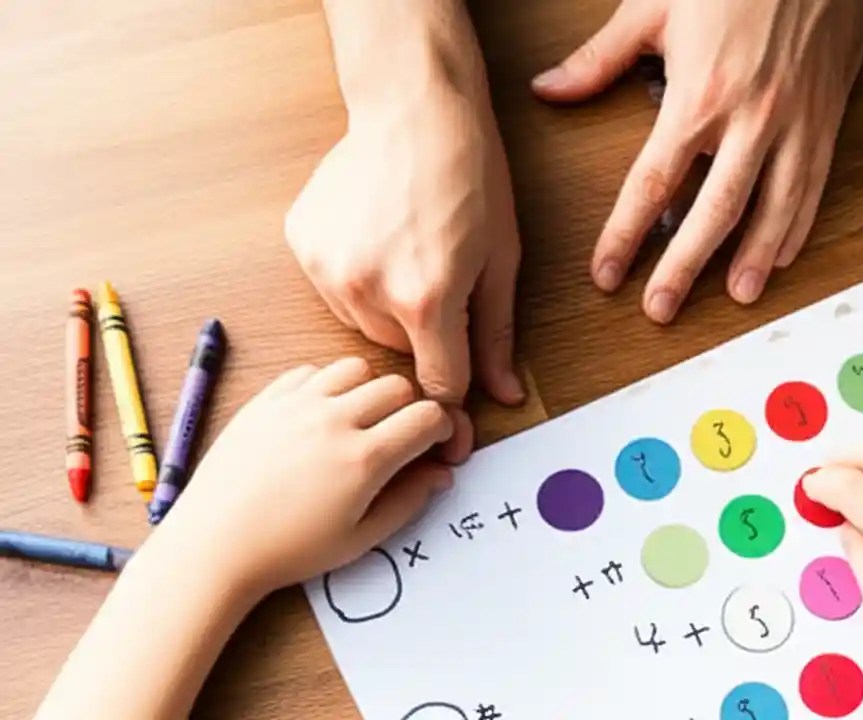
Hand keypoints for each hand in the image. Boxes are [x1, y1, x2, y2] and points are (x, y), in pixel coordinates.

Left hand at [154, 358, 454, 596]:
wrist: (214, 545)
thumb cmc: (287, 551)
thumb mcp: (360, 539)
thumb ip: (408, 501)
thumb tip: (441, 474)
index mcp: (363, 460)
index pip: (428, 416)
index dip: (442, 428)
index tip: (435, 443)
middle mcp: (334, 422)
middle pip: (398, 386)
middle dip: (410, 408)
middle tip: (400, 436)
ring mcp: (297, 406)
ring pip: (357, 368)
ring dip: (370, 389)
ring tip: (361, 420)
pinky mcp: (267, 401)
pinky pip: (312, 371)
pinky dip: (327, 385)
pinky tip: (323, 415)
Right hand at [285, 52, 523, 459]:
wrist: (413, 110)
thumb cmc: (469, 178)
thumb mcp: (501, 260)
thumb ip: (496, 335)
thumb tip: (504, 395)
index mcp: (427, 301)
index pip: (438, 385)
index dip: (452, 398)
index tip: (457, 413)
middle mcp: (369, 292)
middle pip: (400, 354)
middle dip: (425, 333)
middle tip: (441, 277)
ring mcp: (328, 268)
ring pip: (363, 325)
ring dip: (387, 308)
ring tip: (407, 252)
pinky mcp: (302, 244)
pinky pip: (333, 289)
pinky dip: (355, 276)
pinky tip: (375, 235)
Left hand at [532, 0, 862, 322]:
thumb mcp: (655, 5)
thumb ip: (599, 58)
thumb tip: (548, 90)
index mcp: (698, 95)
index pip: (652, 184)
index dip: (625, 235)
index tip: (605, 273)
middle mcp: (749, 120)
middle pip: (712, 212)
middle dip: (683, 267)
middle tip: (659, 309)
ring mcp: (793, 124)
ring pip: (771, 208)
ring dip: (750, 259)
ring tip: (732, 297)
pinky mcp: (825, 120)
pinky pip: (813, 186)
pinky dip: (797, 226)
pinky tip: (781, 255)